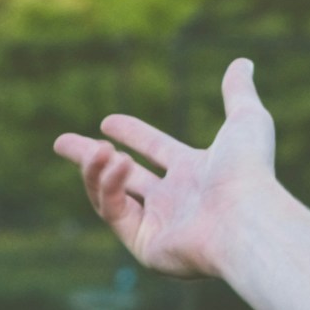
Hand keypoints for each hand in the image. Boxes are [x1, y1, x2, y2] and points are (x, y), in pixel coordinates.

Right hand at [54, 58, 279, 279]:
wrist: (247, 219)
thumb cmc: (249, 172)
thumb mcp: (246, 120)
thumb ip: (238, 92)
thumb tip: (244, 61)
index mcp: (195, 174)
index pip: (155, 150)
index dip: (131, 133)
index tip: (107, 121)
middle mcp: (175, 202)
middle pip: (123, 179)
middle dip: (90, 160)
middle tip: (60, 142)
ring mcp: (159, 227)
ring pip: (110, 197)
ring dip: (95, 171)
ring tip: (95, 148)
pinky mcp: (146, 248)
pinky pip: (114, 213)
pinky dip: (108, 186)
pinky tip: (116, 162)